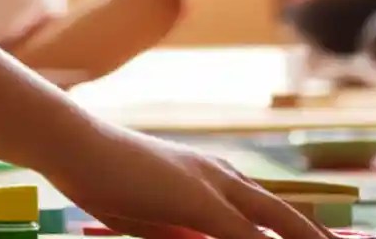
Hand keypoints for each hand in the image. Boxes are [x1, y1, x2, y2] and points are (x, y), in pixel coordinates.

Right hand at [48, 128, 333, 238]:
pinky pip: (247, 236)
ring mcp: (214, 185)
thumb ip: (180, 234)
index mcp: (212, 179)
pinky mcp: (201, 200)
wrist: (75, 145)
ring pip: (278, 222)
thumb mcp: (147, 218)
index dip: (300, 233)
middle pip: (287, 215)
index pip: (269, 212)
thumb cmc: (101, 177)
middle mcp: (222, 176)